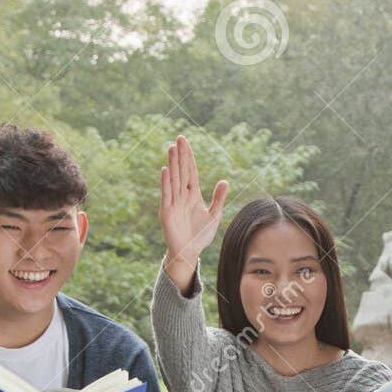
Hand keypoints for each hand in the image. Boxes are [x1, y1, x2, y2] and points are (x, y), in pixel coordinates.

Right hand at [159, 135, 228, 290]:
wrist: (189, 253)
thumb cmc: (200, 236)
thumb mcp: (214, 216)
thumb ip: (219, 198)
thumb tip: (225, 181)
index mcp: (193, 195)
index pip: (191, 172)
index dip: (190, 157)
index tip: (187, 142)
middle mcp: (182, 196)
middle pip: (182, 171)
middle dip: (181, 155)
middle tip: (180, 138)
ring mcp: (173, 202)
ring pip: (174, 179)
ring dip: (173, 164)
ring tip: (172, 148)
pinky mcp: (167, 211)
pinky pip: (167, 194)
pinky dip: (166, 182)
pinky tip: (166, 170)